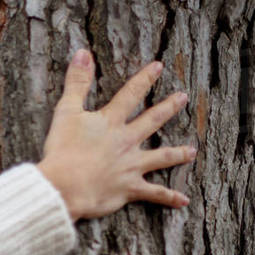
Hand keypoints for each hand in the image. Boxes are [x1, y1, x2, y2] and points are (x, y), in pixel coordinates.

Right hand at [36, 50, 193, 221]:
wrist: (65, 185)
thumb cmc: (62, 149)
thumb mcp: (65, 111)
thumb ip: (76, 83)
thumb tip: (83, 53)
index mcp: (111, 122)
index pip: (130, 95)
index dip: (144, 79)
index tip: (159, 67)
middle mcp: (126, 141)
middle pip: (152, 121)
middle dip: (168, 108)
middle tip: (183, 98)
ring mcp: (131, 165)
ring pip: (160, 157)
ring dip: (177, 154)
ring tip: (192, 151)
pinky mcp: (129, 187)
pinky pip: (154, 193)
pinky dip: (169, 197)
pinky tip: (183, 200)